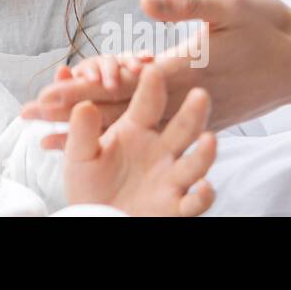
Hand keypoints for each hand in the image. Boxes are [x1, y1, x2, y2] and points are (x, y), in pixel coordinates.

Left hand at [23, 0, 290, 133]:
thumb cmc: (269, 27)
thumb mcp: (229, 5)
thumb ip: (187, 4)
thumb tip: (145, 3)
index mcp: (178, 72)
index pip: (116, 86)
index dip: (77, 93)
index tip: (42, 99)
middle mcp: (180, 99)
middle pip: (115, 110)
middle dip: (71, 116)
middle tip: (30, 120)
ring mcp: (191, 112)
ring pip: (131, 123)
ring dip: (93, 127)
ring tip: (54, 137)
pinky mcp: (201, 115)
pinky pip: (153, 126)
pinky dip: (124, 127)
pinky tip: (107, 132)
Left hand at [57, 64, 216, 215]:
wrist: (95, 219)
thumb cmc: (88, 184)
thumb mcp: (80, 155)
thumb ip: (82, 131)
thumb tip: (83, 104)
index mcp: (136, 130)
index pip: (147, 104)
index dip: (150, 88)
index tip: (152, 70)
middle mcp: (160, 150)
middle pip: (182, 127)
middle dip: (192, 112)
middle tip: (200, 93)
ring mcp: (171, 177)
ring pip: (195, 162)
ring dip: (205, 152)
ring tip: (210, 139)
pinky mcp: (177, 206)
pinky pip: (195, 201)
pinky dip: (203, 196)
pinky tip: (204, 187)